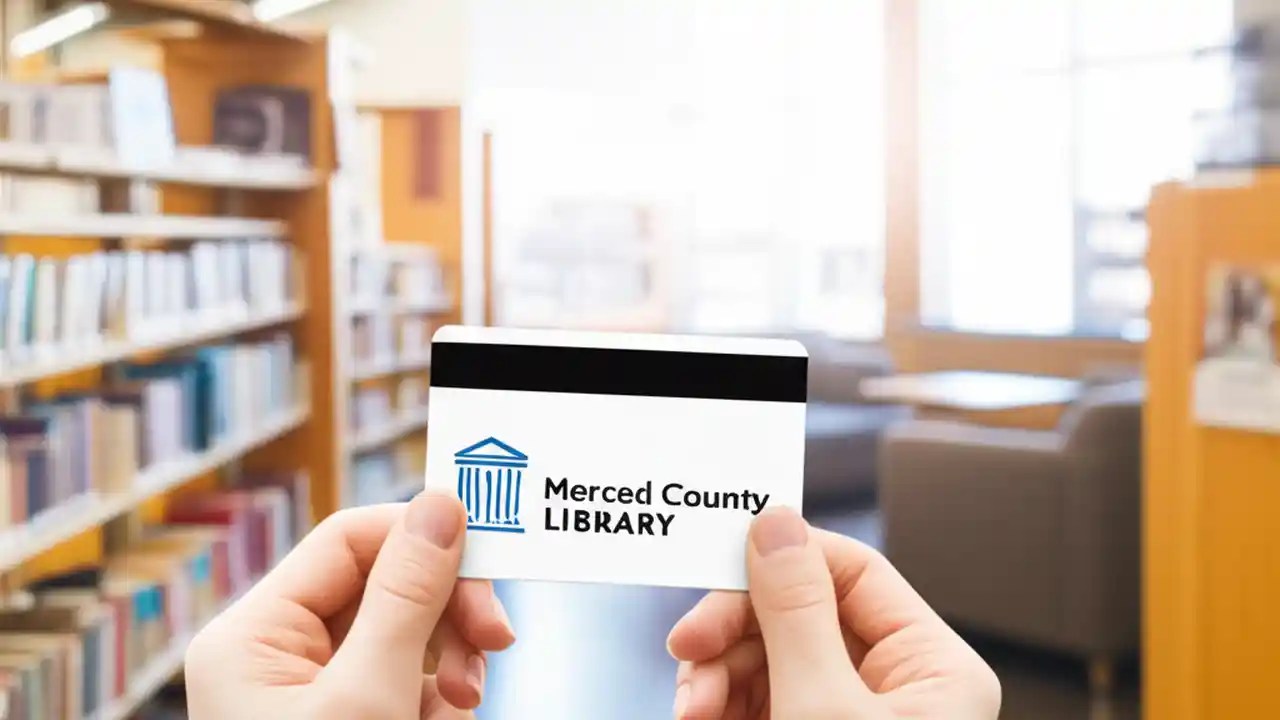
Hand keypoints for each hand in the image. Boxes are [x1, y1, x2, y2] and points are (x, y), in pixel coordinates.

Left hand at [185, 492, 514, 718]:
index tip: (487, 558)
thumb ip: (407, 598)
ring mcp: (313, 692)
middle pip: (386, 586)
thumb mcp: (369, 695)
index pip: (348, 540)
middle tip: (495, 638)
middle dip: (447, 615)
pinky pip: (409, 680)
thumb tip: (440, 505)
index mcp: (251, 636)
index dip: (422, 539)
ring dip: (452, 663)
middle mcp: (276, 655)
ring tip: (462, 706)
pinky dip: (439, 700)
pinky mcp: (349, 719)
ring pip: (408, 635)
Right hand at [667, 507, 999, 718]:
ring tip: (692, 706)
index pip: (854, 572)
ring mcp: (850, 717)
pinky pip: (757, 698)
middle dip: (732, 633)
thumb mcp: (821, 707)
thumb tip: (776, 522)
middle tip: (688, 646)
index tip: (724, 562)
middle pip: (798, 615)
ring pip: (767, 660)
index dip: (782, 560)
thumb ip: (795, 613)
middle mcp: (898, 688)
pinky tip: (698, 715)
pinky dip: (719, 704)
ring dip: (715, 674)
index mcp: (934, 669)